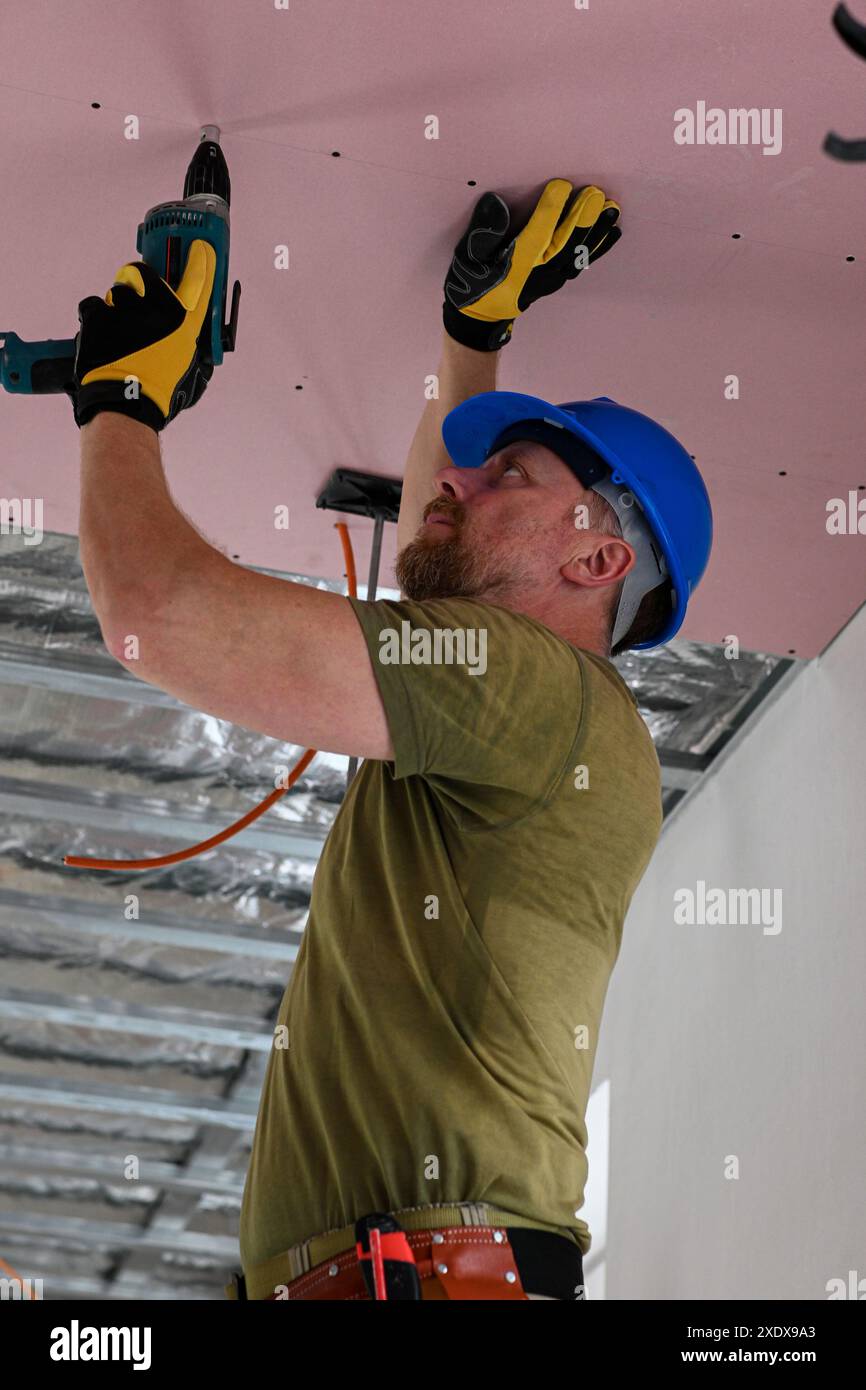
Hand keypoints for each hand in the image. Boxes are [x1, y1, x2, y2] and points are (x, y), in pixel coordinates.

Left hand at [72, 238, 216, 430]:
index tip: (200, 247)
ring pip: (116, 290)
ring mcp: (126, 312)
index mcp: (182, 324)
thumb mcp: (189, 371)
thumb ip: (188, 345)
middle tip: (133, 286)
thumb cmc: (159, 394)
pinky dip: (93, 315)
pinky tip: (97, 329)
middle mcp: (157, 312)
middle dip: (137, 276)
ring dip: (115, 303)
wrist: (126, 403)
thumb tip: (187, 334)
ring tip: (115, 325)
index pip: (198, 282)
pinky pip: (92, 303)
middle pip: (145, 273)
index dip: (201, 261)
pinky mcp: (98, 318)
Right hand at [442, 178, 620, 351]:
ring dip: (597, 229)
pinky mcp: (557, 280)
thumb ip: (483, 231)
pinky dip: (599, 246)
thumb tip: (495, 202)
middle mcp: (539, 272)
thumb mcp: (467, 257)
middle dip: (582, 217)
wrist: (481, 317)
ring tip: (613, 208)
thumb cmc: (472, 283)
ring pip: (579, 251)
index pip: (538, 232)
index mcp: (517, 264)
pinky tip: (613, 231)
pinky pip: (581, 262)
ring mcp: (552, 278)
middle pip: (566, 242)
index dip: (551, 208)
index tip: (561, 185)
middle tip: (596, 194)